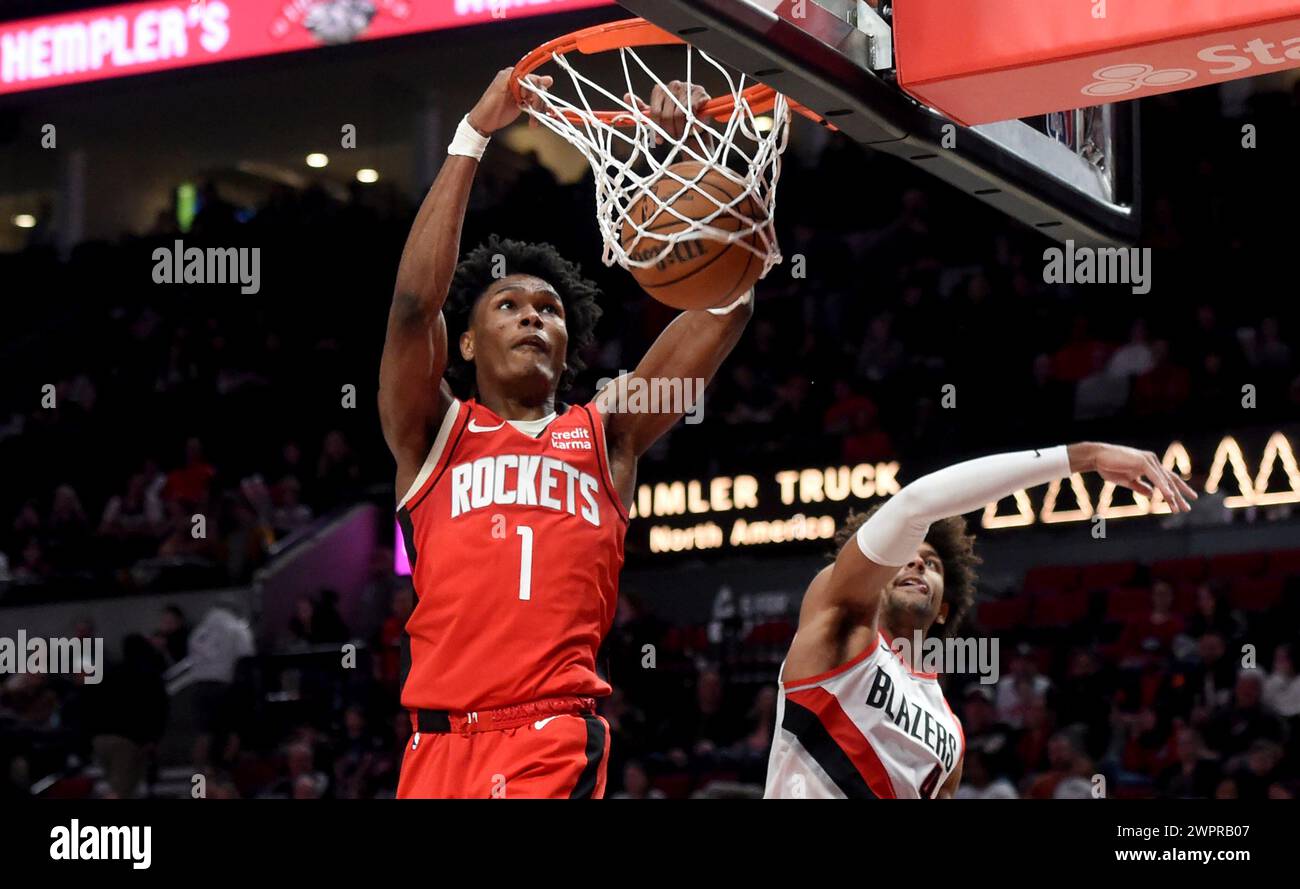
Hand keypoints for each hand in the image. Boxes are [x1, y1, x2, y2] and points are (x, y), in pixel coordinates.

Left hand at [467, 68, 552, 135]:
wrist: (484, 122)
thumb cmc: (488, 106)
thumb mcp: (498, 88)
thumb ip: (510, 77)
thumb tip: (524, 71)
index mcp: (512, 75)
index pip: (531, 77)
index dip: (534, 88)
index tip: (529, 98)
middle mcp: (518, 82)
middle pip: (538, 87)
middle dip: (538, 100)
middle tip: (534, 110)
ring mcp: (521, 93)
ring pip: (539, 98)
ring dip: (539, 109)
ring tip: (534, 119)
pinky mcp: (523, 103)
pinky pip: (535, 106)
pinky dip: (537, 114)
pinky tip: (534, 121)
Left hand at [626, 80, 711, 145]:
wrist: (694, 131)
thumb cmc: (674, 124)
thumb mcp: (655, 119)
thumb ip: (641, 109)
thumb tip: (626, 96)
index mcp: (660, 89)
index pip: (655, 110)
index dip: (657, 127)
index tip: (659, 140)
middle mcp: (674, 85)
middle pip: (666, 113)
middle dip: (669, 130)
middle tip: (673, 139)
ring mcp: (688, 87)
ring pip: (679, 114)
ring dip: (680, 129)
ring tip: (682, 135)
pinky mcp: (701, 93)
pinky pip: (692, 111)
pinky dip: (692, 123)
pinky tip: (693, 128)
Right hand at [1079, 442, 1197, 511]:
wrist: (1097, 457)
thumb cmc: (1109, 467)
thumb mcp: (1127, 481)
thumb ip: (1140, 487)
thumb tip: (1151, 494)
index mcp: (1149, 466)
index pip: (1167, 479)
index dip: (1177, 490)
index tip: (1185, 501)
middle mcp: (1152, 461)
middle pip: (1170, 480)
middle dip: (1180, 495)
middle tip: (1187, 508)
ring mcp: (1149, 460)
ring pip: (1165, 480)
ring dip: (1172, 495)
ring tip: (1179, 507)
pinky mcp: (1143, 461)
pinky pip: (1156, 477)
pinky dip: (1163, 487)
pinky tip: (1169, 496)